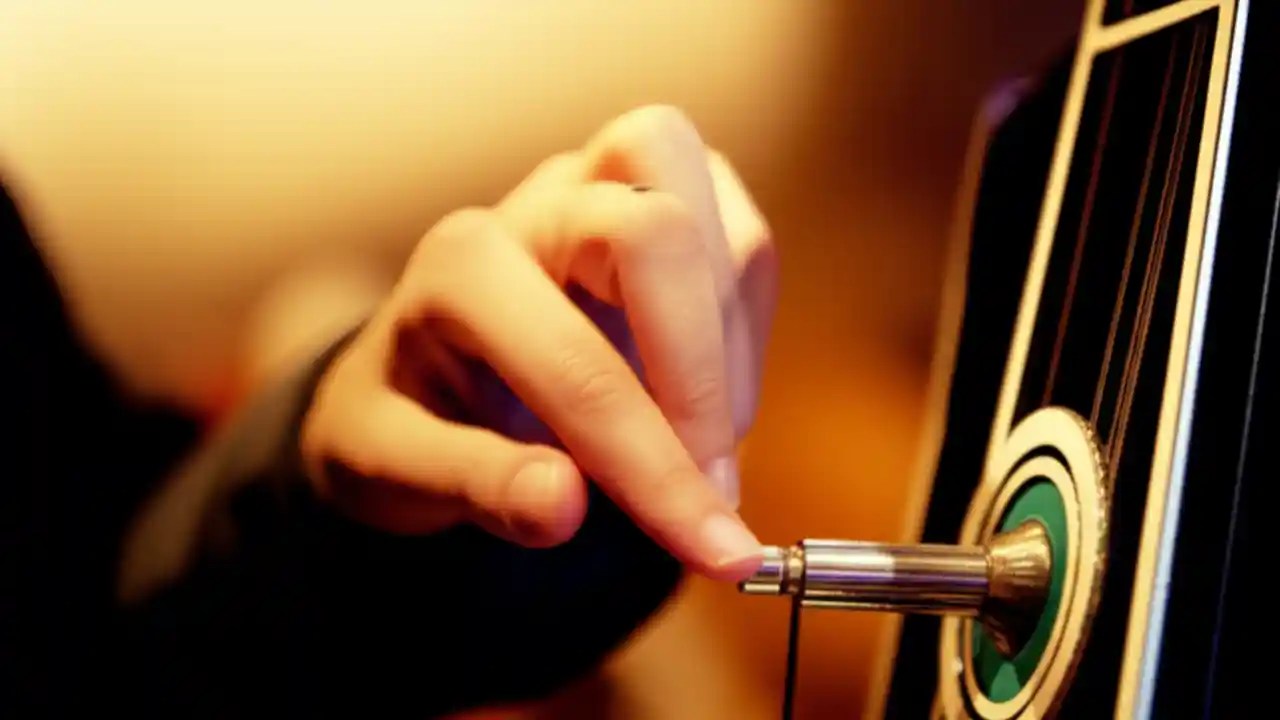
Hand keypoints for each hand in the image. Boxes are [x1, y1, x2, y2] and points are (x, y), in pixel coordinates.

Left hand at [300, 106, 776, 580]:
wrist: (416, 368)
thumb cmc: (403, 418)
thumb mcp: (392, 469)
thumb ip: (474, 485)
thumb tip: (565, 506)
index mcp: (459, 268)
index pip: (577, 360)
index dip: (651, 462)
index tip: (710, 545)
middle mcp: (536, 207)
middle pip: (657, 230)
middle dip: (702, 374)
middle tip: (712, 488)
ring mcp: (603, 191)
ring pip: (710, 207)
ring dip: (733, 343)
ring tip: (710, 449)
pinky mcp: (659, 204)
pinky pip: (740, 238)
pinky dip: (747, 326)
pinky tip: (714, 403)